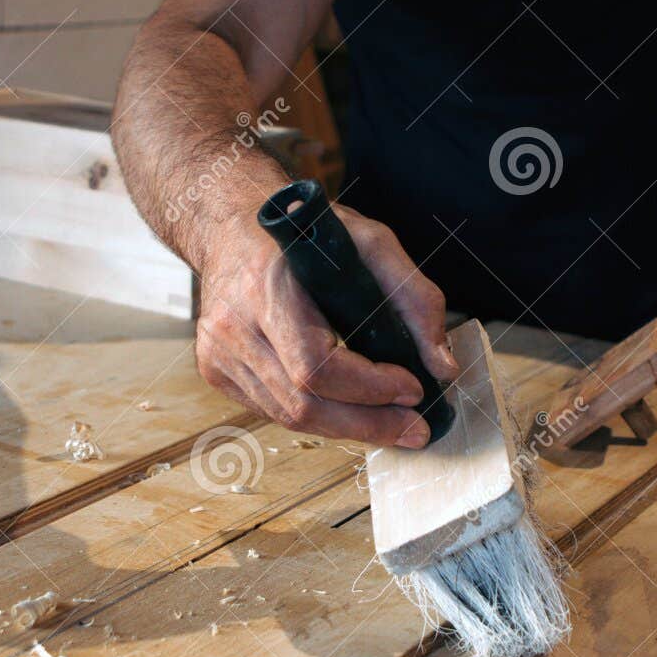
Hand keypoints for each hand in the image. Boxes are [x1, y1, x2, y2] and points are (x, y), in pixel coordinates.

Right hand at [193, 203, 458, 447]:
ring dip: (348, 428)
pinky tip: (347, 408)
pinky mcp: (215, 369)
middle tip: (414, 429)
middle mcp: (233, 324)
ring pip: (288, 417)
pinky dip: (317, 416)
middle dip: (367, 424)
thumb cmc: (303, 234)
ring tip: (391, 424)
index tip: (412, 388)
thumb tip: (441, 366)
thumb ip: (415, 298)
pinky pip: (273, 411)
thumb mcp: (370, 242)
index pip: (315, 364)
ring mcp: (218, 352)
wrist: (233, 227)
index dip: (368, 388)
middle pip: (302, 404)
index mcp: (268, 285)